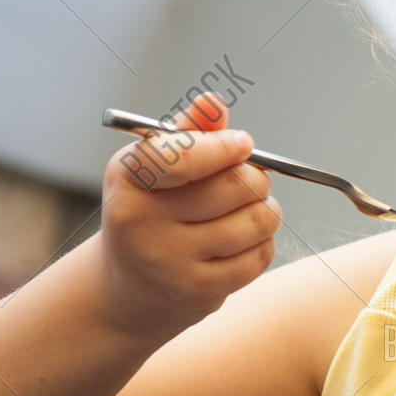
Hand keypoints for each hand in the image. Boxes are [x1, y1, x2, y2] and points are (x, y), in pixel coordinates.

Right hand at [98, 93, 280, 337]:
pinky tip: (243, 241)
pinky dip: (263, 243)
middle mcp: (142, 222)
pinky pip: (259, 256)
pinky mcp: (198, 292)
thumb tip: (212, 103)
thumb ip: (187, 133)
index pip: (182, 155)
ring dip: (266, 210)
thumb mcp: (154, 167)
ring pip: (256, 221)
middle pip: (236, 186)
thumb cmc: (149, 211)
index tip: (243, 144)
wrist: (128, 287)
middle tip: (251, 179)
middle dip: (256, 178)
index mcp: (129, 178)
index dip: (224, 147)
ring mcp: (170, 261)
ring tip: (251, 209)